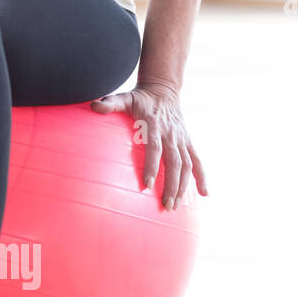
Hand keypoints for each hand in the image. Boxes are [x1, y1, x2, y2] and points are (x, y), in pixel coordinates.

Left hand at [91, 82, 207, 210]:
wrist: (163, 90)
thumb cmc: (139, 98)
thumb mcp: (124, 98)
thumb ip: (110, 103)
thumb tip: (93, 106)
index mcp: (154, 125)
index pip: (154, 148)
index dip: (151, 166)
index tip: (147, 185)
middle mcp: (171, 134)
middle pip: (174, 162)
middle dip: (171, 185)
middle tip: (165, 206)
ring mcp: (181, 139)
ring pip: (186, 165)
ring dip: (183, 186)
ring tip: (174, 206)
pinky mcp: (188, 142)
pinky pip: (197, 161)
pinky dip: (202, 177)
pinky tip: (204, 194)